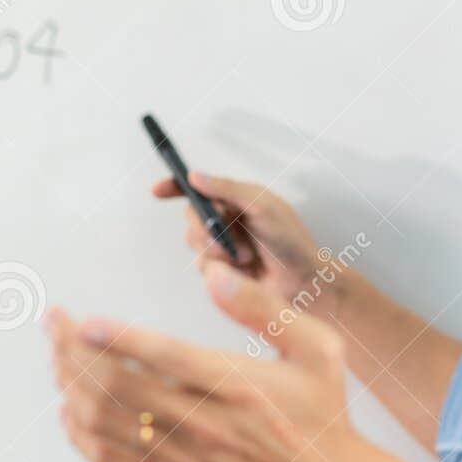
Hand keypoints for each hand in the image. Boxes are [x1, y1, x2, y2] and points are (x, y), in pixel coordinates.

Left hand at [46, 260, 381, 461]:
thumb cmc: (323, 416)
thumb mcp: (316, 348)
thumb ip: (263, 307)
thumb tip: (215, 274)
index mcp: (238, 385)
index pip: (165, 359)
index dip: (117, 340)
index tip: (82, 320)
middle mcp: (207, 424)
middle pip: (119, 389)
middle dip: (74, 352)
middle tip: (53, 323)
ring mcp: (187, 461)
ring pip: (108, 426)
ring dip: (71, 389)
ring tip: (56, 358)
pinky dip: (81, 436)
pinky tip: (68, 410)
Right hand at [154, 171, 335, 316]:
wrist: (304, 285)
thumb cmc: (292, 243)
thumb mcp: (262, 206)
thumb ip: (228, 189)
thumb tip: (195, 176)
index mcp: (237, 199)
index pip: (199, 188)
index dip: (175, 187)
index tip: (158, 191)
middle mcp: (227, 221)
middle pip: (192, 217)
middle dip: (205, 228)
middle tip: (224, 237)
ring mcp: (224, 246)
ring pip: (195, 244)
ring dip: (217, 250)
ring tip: (246, 256)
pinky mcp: (222, 271)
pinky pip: (204, 267)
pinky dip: (220, 268)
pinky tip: (242, 270)